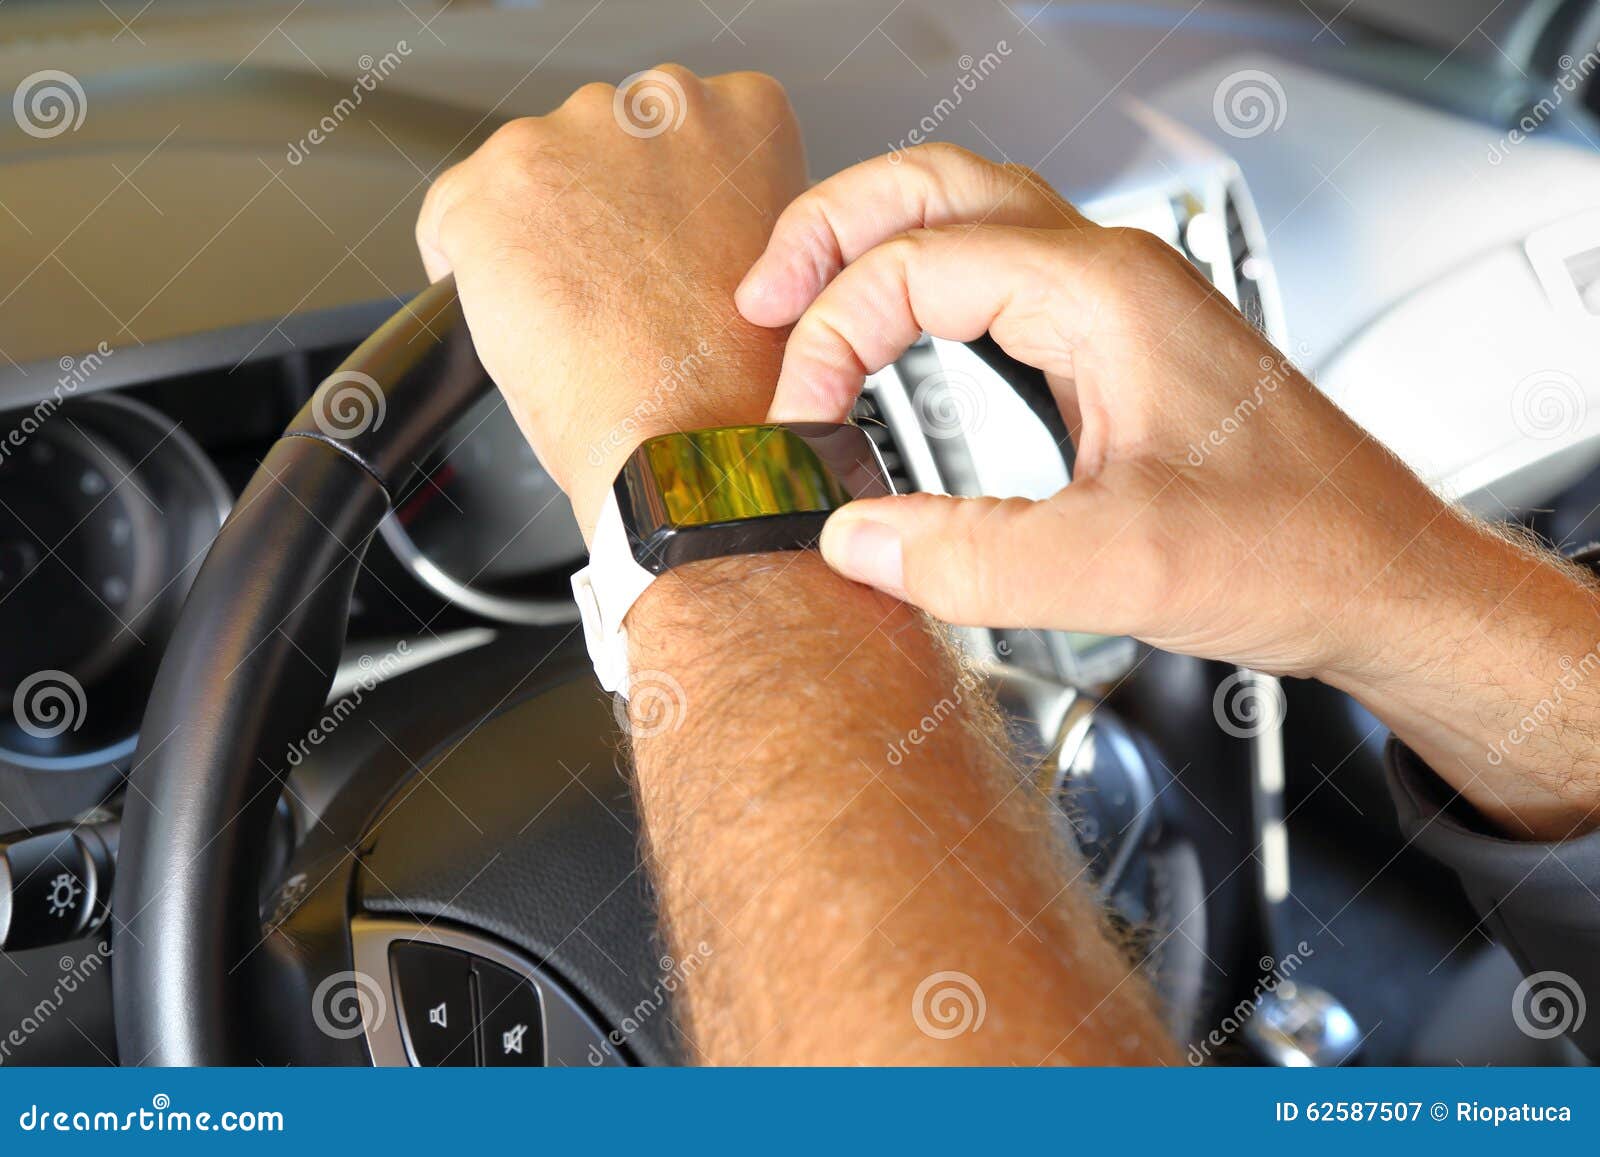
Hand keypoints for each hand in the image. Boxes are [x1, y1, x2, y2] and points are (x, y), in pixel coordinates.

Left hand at [416, 66, 806, 536]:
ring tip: (574, 318)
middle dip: (593, 210)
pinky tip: (519, 320)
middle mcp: (656, 105)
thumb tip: (670, 224)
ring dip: (534, 234)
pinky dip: (468, 269)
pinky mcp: (492, 187)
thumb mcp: (766, 266)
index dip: (657, 202)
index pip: (675, 127)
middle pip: (594, 143)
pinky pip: (451, 217)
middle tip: (614, 294)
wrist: (694, 445)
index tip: (656, 249)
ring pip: (523, 175)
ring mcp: (567, 138)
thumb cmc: (739, 384)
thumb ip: (718, 211)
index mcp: (742, 117)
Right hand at [736, 143, 1463, 681]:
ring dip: (876, 248)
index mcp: (1106, 295)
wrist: (1380, 579)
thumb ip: (975, 560)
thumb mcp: (1122, 571)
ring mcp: (1116, 310)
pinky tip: (895, 342)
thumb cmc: (1296, 551)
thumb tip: (854, 539)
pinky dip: (922, 296)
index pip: (917, 267)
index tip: (800, 426)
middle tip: (760, 294)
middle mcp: (1110, 280)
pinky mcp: (1116, 354)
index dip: (832, 339)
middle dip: (833, 229)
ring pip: (970, 222)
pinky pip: (997, 284)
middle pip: (940, 188)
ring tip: (800, 299)